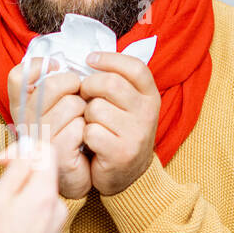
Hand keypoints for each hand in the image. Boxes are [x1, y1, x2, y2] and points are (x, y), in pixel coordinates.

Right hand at [0, 141, 67, 232]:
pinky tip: (7, 226)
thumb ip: (18, 168)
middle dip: (19, 173)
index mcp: (46, 193)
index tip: (4, 160)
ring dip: (19, 193)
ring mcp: (56, 222)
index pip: (47, 151)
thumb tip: (29, 149)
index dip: (23, 149)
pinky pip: (38, 210)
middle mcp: (58, 206)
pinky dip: (23, 210)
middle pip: (43, 171)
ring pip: (38, 191)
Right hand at [5, 58, 90, 199]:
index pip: (18, 76)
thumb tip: (58, 62)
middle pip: (50, 86)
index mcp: (22, 107)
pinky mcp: (55, 154)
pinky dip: (87, 129)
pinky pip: (79, 127)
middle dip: (74, 85)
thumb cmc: (68, 134)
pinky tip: (84, 139)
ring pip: (71, 105)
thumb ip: (53, 85)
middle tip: (80, 95)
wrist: (76, 173)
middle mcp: (26, 122)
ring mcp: (39, 139)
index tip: (56, 66)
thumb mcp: (56, 106)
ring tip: (82, 120)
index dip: (37, 66)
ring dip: (85, 110)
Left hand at [79, 51, 160, 195]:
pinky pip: (90, 132)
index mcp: (150, 96)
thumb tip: (89, 58)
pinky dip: (84, 136)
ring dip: (85, 116)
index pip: (134, 67)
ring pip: (96, 108)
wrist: (129, 175)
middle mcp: (148, 112)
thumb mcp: (128, 105)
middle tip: (83, 96)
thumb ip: (117, 82)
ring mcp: (137, 133)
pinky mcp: (122, 153)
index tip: (90, 60)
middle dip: (88, 87)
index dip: (109, 59)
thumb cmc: (120, 132)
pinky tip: (91, 142)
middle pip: (109, 84)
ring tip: (91, 123)